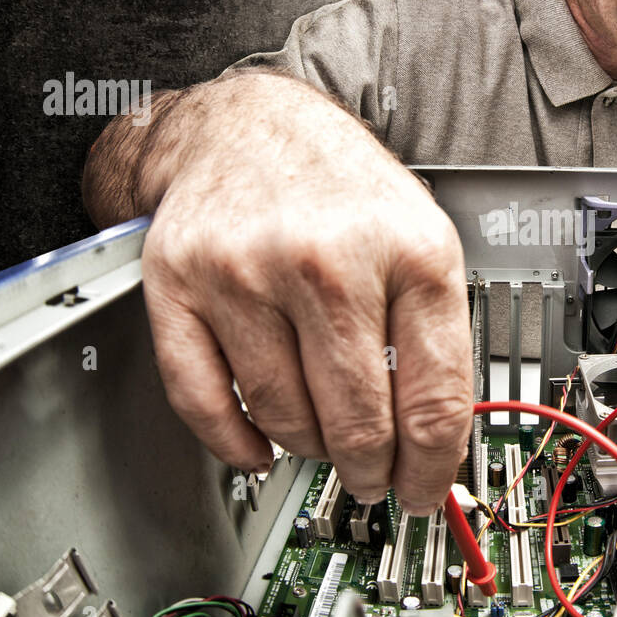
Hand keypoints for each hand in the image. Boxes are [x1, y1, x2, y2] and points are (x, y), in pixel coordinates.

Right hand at [139, 74, 471, 514]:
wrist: (248, 124)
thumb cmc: (341, 188)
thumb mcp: (421, 238)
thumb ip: (436, 335)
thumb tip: (437, 441)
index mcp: (410, 251)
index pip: (433, 400)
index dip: (431, 469)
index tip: (423, 492)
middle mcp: (328, 260)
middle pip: (359, 423)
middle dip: (371, 471)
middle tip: (372, 479)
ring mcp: (247, 271)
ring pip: (284, 420)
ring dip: (308, 449)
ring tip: (321, 438)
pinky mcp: (180, 283)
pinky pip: (204, 401)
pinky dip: (234, 442)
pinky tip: (257, 443)